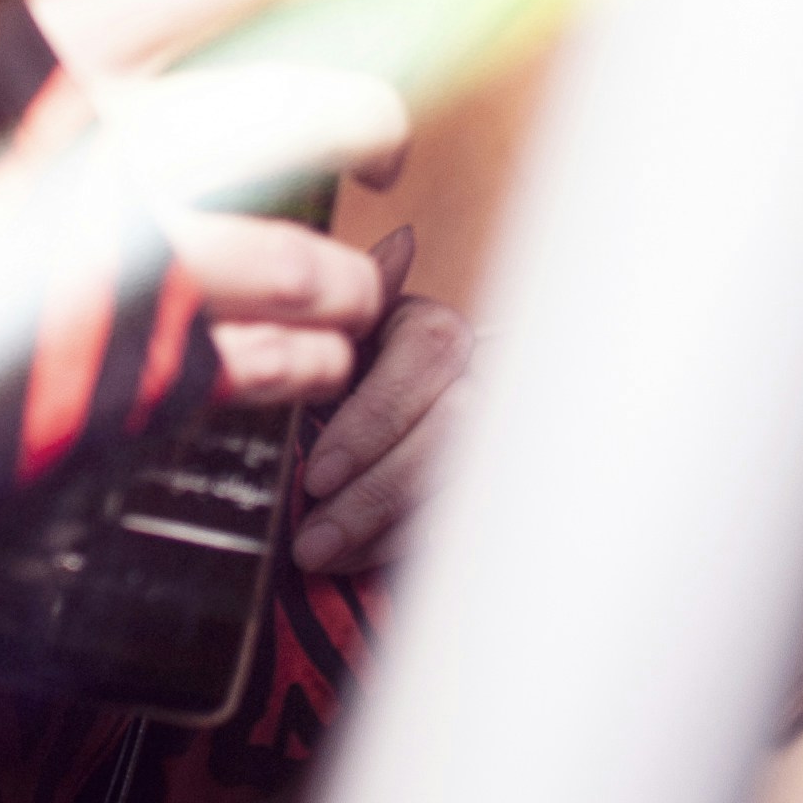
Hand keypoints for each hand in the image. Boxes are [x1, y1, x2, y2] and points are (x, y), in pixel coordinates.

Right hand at [26, 0, 422, 411]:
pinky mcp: (145, 370)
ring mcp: (132, 261)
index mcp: (51, 49)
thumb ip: (88, 81)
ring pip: (316, 256)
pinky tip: (307, 356)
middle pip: (316, 105)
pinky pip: (284, 358)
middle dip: (373, 128)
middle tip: (381, 149)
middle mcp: (106, 140)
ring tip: (342, 291)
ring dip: (348, 279)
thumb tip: (228, 53)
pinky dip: (313, 358)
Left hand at [290, 227, 467, 574]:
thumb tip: (402, 241)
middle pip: (449, 431)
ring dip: (385, 528)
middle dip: (375, 492)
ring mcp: (489, 434)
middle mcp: (474, 377)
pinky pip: (461, 519)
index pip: (425, 359)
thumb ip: (345, 313)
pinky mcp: (489, 485)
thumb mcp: (336, 339)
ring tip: (321, 555)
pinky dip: (402, 546)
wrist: (382, 408)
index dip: (372, 422)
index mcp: (433, 330)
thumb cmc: (347, 372)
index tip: (318, 474)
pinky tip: (355, 561)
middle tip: (313, 536)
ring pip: (460, 481)